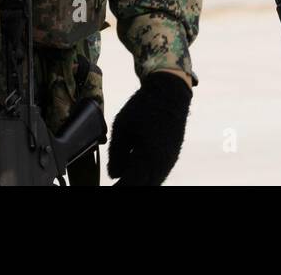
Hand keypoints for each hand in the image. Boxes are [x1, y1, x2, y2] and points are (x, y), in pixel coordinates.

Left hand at [107, 70, 191, 185]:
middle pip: (143, 186)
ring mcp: (169, 161)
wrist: (169, 92)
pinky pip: (158, 174)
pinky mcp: (172, 156)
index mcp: (147, 158)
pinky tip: (133, 170)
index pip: (130, 184)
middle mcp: (161, 164)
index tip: (108, 188)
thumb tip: (113, 176)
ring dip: (137, 181)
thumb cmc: (142, 107)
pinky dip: (146, 176)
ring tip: (122, 178)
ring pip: (152, 182)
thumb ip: (116, 154)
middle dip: (127, 186)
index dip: (118, 188)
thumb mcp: (121, 127)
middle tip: (115, 184)